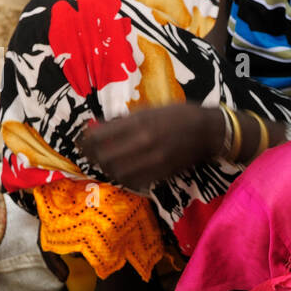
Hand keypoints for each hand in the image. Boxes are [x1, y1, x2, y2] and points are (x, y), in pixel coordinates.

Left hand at [77, 103, 223, 190]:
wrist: (207, 131)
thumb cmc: (178, 115)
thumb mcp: (149, 110)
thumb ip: (122, 120)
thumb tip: (96, 126)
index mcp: (139, 123)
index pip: (100, 136)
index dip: (86, 141)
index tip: (83, 142)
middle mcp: (144, 142)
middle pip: (105, 157)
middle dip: (92, 157)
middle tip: (89, 155)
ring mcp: (153, 161)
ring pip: (118, 173)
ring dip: (107, 170)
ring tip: (105, 164)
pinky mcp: (161, 173)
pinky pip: (134, 181)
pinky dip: (124, 178)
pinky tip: (122, 172)